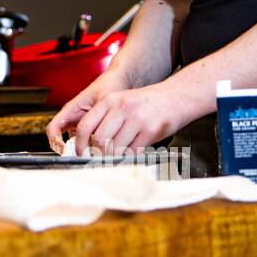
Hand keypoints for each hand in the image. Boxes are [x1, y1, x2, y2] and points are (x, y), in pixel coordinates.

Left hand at [50, 80, 197, 155]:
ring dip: (113, 158)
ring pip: (115, 148)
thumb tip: (91, 143)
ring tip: (114, 158)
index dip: (80, 144)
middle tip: (98, 160)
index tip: (80, 153)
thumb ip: (107, 118)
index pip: (86, 126)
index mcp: (110, 100)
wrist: (176, 96)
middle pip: (99, 140)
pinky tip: (130, 155)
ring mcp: (137, 119)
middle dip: (96, 154)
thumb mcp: (122, 102)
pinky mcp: (150, 130)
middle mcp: (121, 108)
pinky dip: (128, 158)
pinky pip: (133, 152)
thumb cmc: (147, 102)